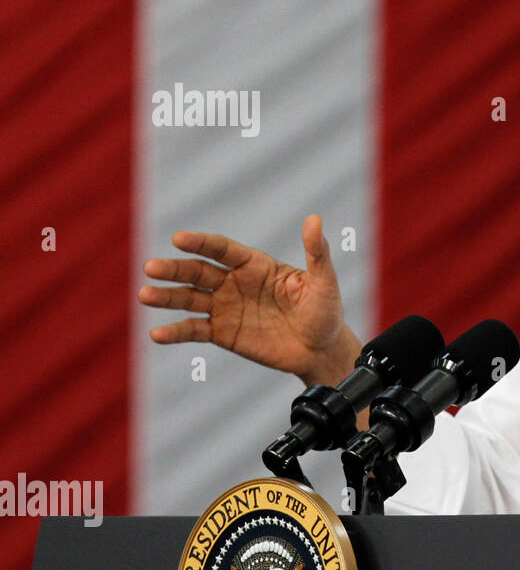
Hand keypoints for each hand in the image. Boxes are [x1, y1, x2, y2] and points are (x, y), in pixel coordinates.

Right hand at [138, 214, 359, 385]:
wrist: (320, 350)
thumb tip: (314, 219)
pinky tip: (158, 334)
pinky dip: (175, 332)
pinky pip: (195, 330)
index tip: (179, 238)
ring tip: (145, 295)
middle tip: (151, 267)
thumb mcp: (323, 282)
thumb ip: (316, 253)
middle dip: (175, 269)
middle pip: (198, 272)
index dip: (201, 243)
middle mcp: (234, 283)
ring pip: (189, 299)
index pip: (222, 249)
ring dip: (166, 297)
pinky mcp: (222, 333)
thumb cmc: (324, 311)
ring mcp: (226, 308)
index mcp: (255, 265)